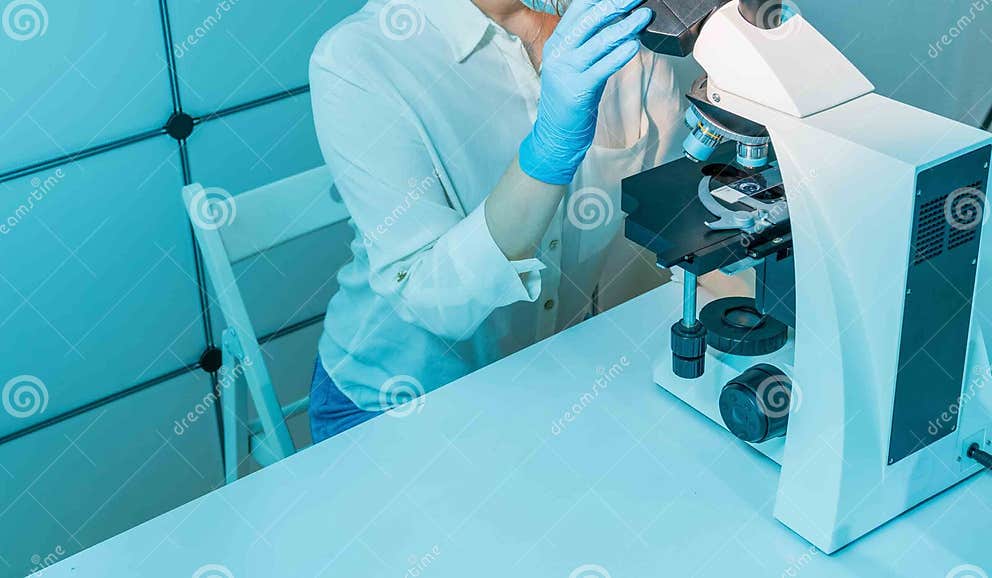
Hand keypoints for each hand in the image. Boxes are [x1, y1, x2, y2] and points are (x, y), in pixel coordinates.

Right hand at [518, 0, 652, 184]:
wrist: (556, 132)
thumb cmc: (570, 97)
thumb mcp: (575, 64)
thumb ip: (591, 43)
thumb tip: (621, 21)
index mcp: (557, 42)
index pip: (578, 10)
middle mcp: (559, 53)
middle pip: (589, 20)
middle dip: (615, 4)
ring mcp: (567, 70)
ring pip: (599, 41)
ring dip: (626, 26)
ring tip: (645, 16)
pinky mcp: (579, 89)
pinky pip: (603, 67)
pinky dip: (620, 55)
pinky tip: (634, 45)